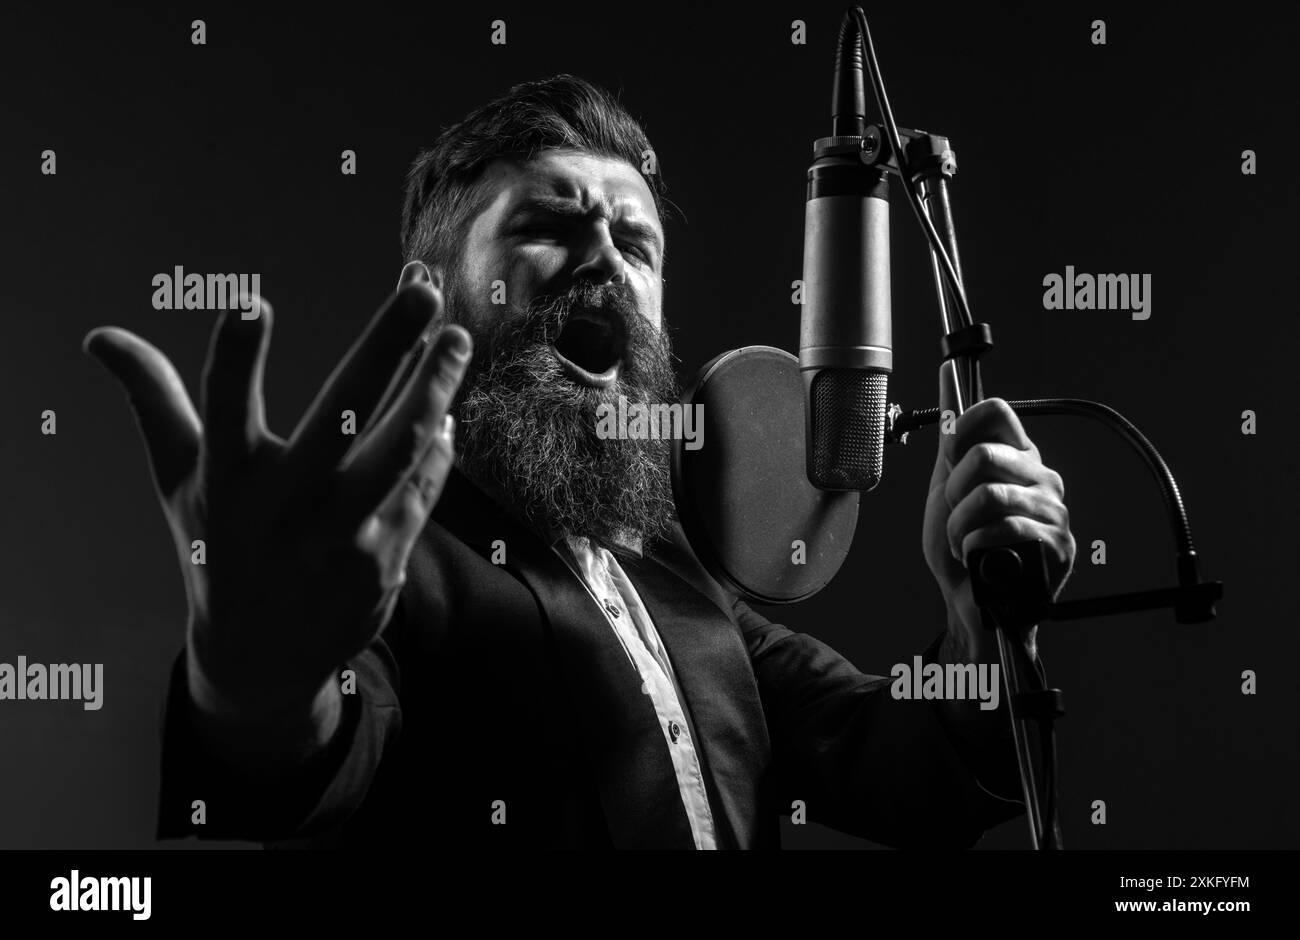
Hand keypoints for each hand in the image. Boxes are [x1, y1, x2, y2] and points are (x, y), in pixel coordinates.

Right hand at [85, 262, 470, 731]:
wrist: (260, 659)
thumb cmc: (217, 545)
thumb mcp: (179, 479)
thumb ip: (154, 402)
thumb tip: (101, 338)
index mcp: (226, 482)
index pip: (223, 411)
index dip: (235, 361)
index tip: (249, 304)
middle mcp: (285, 507)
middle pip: (343, 415)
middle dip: (386, 347)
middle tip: (422, 291)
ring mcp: (341, 537)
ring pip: (401, 450)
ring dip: (435, 389)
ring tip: (458, 339)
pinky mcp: (384, 560)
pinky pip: (421, 486)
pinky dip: (437, 445)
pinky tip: (444, 408)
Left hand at [922, 361, 1074, 662]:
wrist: (969, 600)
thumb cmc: (962, 545)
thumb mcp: (947, 484)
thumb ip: (951, 436)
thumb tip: (949, 374)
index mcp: (1019, 458)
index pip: (995, 411)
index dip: (961, 430)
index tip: (950, 460)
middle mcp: (1042, 477)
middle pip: (984, 455)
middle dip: (952, 494)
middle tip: (954, 517)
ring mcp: (1053, 510)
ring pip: (987, 497)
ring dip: (958, 527)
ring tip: (963, 542)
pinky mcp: (1057, 545)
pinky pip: (1002, 530)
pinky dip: (972, 548)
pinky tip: (977, 558)